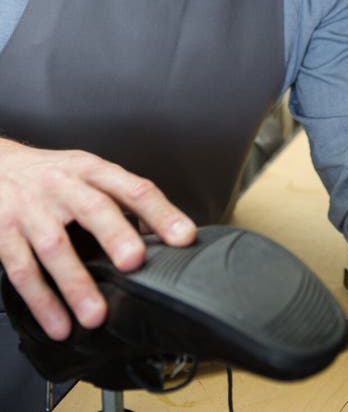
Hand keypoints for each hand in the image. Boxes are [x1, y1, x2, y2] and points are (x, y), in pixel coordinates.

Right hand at [0, 142, 195, 339]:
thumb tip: (161, 231)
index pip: (132, 188)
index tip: (183, 237)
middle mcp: (62, 186)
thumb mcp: (85, 172)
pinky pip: (23, 270)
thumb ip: (120, 197)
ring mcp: (31, 210)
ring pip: (55, 245)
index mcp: (91, 170)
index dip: (160, 212)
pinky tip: (59, 325)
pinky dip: (42, 301)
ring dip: (77, 283)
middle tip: (135, 263)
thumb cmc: (49, 175)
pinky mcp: (3, 234)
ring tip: (96, 315)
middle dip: (115, 236)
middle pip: (93, 208)